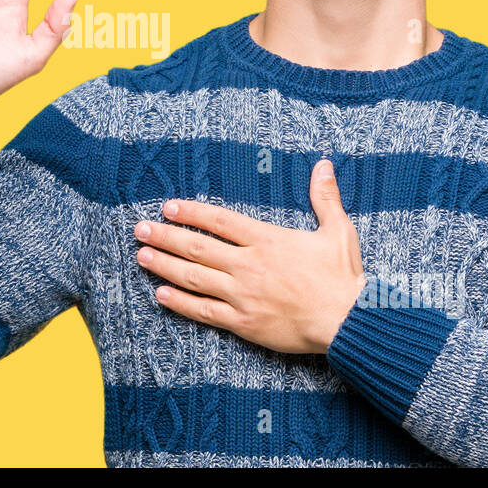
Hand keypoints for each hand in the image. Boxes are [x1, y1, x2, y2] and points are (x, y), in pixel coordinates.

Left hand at [134, 158, 367, 354]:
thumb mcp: (337, 231)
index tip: (169, 207)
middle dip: (166, 236)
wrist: (348, 321)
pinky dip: (181, 303)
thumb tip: (323, 165)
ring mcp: (243, 295)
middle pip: (198, 248)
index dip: (192, 213)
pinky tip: (161, 295)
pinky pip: (205, 311)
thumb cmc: (342, 277)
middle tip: (140, 229)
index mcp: (267, 240)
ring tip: (142, 255)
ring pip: (195, 277)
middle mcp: (249, 265)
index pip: (220, 221)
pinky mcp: (244, 322)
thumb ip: (325, 198)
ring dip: (165, 265)